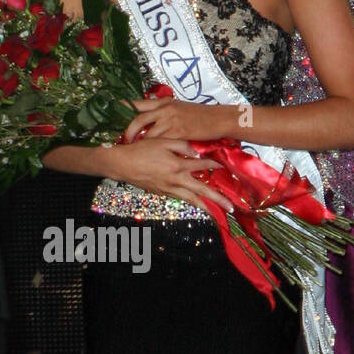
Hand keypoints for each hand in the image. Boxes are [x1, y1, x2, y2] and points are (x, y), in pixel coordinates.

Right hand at [111, 136, 231, 211]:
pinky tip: (196, 203)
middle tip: (231, 208)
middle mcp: (176, 180)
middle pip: (201, 191)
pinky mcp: (162, 193)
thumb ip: (181, 145)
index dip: (214, 164)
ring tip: (217, 212)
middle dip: (218, 200)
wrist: (122, 164)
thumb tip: (196, 152)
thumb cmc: (140, 150)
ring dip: (205, 206)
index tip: (224, 165)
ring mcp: (168, 189)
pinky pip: (180, 199)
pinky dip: (191, 202)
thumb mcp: (162, 141)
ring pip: (191, 200)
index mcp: (177, 165)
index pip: (202, 165)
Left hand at [123, 96, 232, 144]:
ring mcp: (171, 122)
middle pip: (138, 119)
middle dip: (127, 131)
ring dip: (139, 142)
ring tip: (132, 149)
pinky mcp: (178, 134)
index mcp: (164, 103)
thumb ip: (163, 110)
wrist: (217, 119)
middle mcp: (165, 110)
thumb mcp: (179, 107)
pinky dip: (154, 148)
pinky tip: (149, 154)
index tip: (112, 110)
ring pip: (148, 133)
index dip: (124, 107)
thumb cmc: (199, 115)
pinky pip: (161, 142)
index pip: (139, 103)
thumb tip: (150, 114)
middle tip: (122, 139)